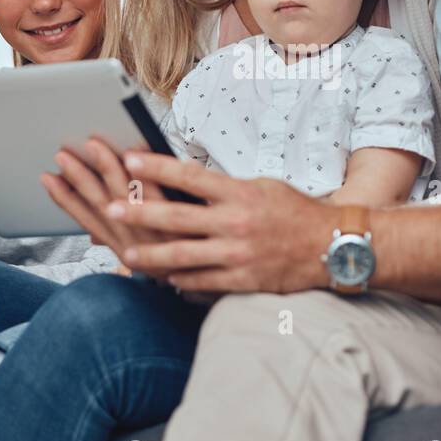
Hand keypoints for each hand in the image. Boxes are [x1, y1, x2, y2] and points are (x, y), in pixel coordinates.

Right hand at [40, 138, 176, 261]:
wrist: (218, 289)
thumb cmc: (187, 272)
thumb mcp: (148, 263)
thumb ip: (123, 243)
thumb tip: (92, 236)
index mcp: (124, 250)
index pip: (86, 221)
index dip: (64, 200)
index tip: (47, 179)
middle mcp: (134, 245)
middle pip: (99, 205)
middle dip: (77, 178)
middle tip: (62, 155)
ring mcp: (154, 236)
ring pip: (123, 196)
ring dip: (105, 169)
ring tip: (91, 146)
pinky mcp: (177, 227)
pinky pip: (155, 195)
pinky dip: (142, 174)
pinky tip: (132, 156)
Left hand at [99, 151, 334, 293]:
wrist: (331, 246)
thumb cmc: (294, 212)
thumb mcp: (261, 187)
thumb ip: (225, 188)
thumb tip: (186, 181)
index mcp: (239, 193)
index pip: (190, 176)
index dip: (157, 167)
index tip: (129, 159)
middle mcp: (235, 222)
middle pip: (177, 216)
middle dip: (139, 211)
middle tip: (109, 206)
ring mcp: (237, 254)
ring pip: (183, 255)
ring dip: (150, 254)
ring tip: (126, 253)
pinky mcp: (243, 280)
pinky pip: (202, 282)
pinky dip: (179, 280)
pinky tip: (162, 278)